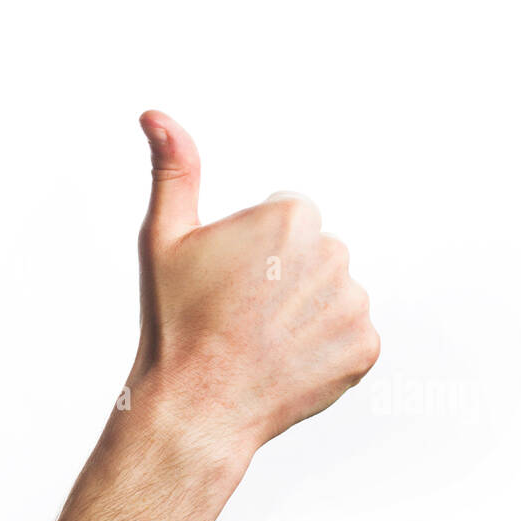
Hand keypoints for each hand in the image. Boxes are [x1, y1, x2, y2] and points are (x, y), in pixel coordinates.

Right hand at [130, 110, 378, 461]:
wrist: (198, 406)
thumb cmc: (176, 323)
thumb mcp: (165, 238)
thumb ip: (173, 170)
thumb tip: (155, 115)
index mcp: (292, 217)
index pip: (290, 219)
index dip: (256, 249)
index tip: (232, 279)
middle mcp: (333, 254)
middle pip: (317, 256)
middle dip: (288, 278)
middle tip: (246, 313)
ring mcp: (354, 305)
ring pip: (336, 297)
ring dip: (310, 314)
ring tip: (266, 341)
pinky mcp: (366, 349)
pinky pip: (352, 338)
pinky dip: (329, 351)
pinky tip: (290, 363)